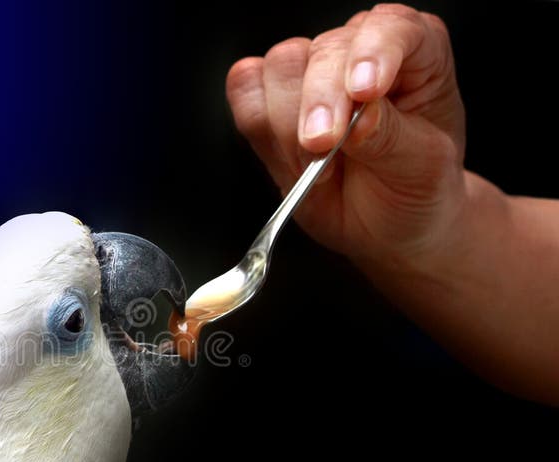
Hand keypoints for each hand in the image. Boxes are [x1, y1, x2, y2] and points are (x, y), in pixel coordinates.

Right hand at [226, 3, 465, 268]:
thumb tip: (362, 116)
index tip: (365, 93)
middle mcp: (359, 53)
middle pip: (325, 49)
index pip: (391, 27)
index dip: (373, 52)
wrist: (386, 226)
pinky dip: (261, 130)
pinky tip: (292, 160)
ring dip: (290, 125)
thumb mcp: (423, 167)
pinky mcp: (270, 101)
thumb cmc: (415, 186)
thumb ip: (392, 137)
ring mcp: (311, 75)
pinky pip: (246, 92)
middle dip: (321, 101)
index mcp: (415, 53)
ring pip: (281, 67)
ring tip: (318, 165)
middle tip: (325, 145)